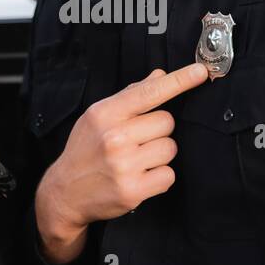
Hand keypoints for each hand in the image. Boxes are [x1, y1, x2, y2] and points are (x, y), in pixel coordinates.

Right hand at [36, 62, 208, 263]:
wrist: (65, 193)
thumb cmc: (85, 150)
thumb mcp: (98, 117)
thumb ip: (130, 96)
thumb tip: (160, 76)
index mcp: (106, 114)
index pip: (149, 92)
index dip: (179, 81)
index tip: (200, 72)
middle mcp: (114, 138)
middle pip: (167, 122)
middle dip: (158, 130)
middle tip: (137, 141)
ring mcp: (124, 165)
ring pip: (170, 148)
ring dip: (159, 154)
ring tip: (137, 160)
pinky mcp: (133, 190)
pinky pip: (168, 175)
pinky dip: (159, 177)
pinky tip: (139, 177)